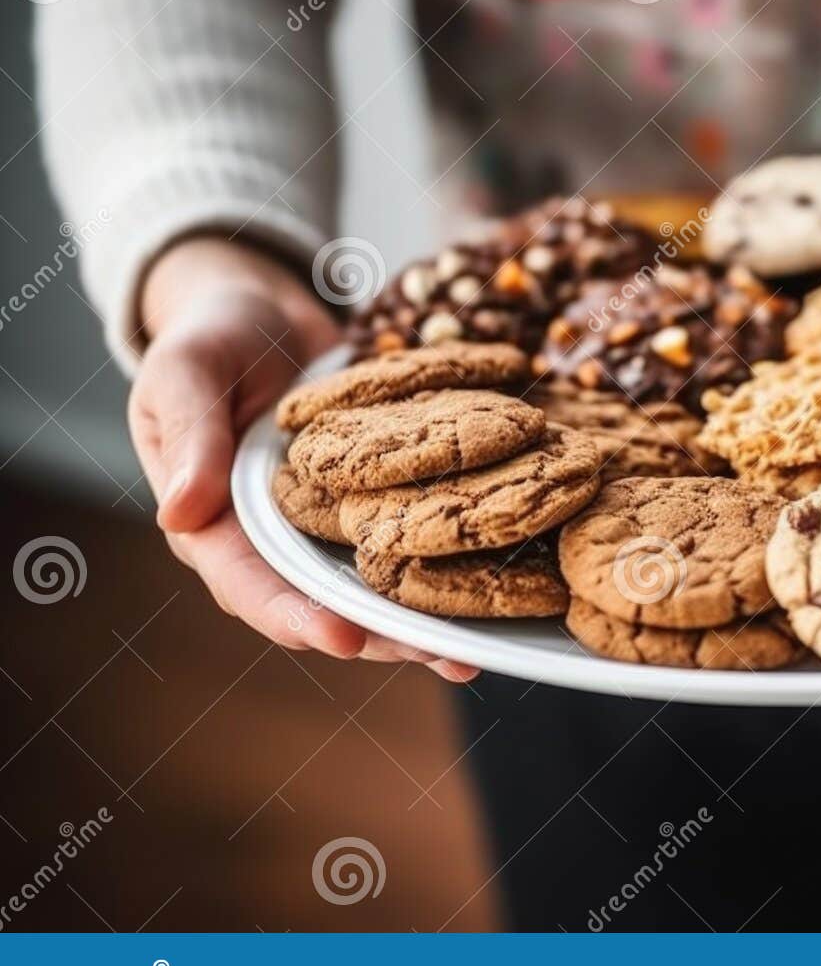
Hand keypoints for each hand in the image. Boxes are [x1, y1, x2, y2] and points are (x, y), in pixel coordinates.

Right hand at [130, 236, 478, 681]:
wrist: (261, 308)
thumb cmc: (209, 339)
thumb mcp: (183, 375)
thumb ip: (188, 438)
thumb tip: (180, 513)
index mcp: (215, 526)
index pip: (252, 587)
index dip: (298, 618)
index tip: (345, 640)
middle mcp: (273, 541)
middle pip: (324, 606)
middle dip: (380, 638)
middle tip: (437, 656)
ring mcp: (324, 527)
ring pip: (372, 588)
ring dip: (420, 622)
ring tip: (471, 649)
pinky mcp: (370, 501)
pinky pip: (405, 540)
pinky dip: (445, 565)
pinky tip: (495, 588)